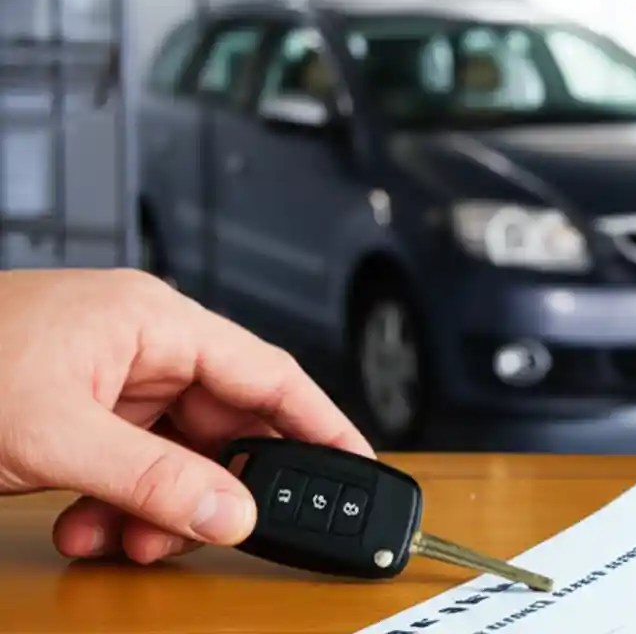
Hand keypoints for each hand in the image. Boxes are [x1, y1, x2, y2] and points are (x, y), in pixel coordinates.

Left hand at [0, 270, 371, 563]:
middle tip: (213, 528)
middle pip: (223, 423)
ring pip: (179, 453)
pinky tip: (92, 525)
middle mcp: (144, 345)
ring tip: (128, 536)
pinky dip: (123, 505)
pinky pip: (133, 465)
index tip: (356, 465)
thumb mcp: (57, 435)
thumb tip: (231, 509)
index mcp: (155, 321)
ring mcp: (112, 378)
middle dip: (217, 486)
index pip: (267, 373)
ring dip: (162, 506)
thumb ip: (154, 477)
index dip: (318, 421)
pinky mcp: (82, 410)